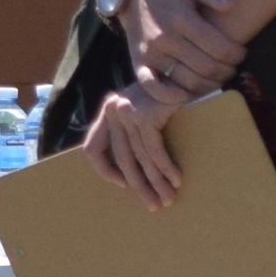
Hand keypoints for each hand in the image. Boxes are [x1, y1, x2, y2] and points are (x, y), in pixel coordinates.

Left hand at [83, 84, 183, 207]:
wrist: (183, 72)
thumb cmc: (164, 95)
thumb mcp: (140, 110)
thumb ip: (129, 131)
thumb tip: (131, 173)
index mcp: (107, 111)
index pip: (92, 148)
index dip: (104, 171)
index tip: (122, 185)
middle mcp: (113, 110)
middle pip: (122, 159)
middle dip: (140, 186)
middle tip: (154, 204)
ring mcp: (128, 112)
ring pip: (141, 158)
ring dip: (157, 182)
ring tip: (168, 198)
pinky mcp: (145, 114)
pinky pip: (155, 150)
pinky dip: (166, 168)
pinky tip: (176, 180)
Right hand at [121, 0, 242, 93]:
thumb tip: (231, 5)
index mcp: (182, 19)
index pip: (219, 47)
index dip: (236, 55)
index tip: (241, 54)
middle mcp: (166, 39)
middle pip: (207, 67)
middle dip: (227, 71)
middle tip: (233, 69)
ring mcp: (152, 54)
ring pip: (188, 81)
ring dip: (209, 86)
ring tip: (218, 79)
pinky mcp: (139, 65)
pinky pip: (153, 88)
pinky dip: (171, 97)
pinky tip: (186, 96)